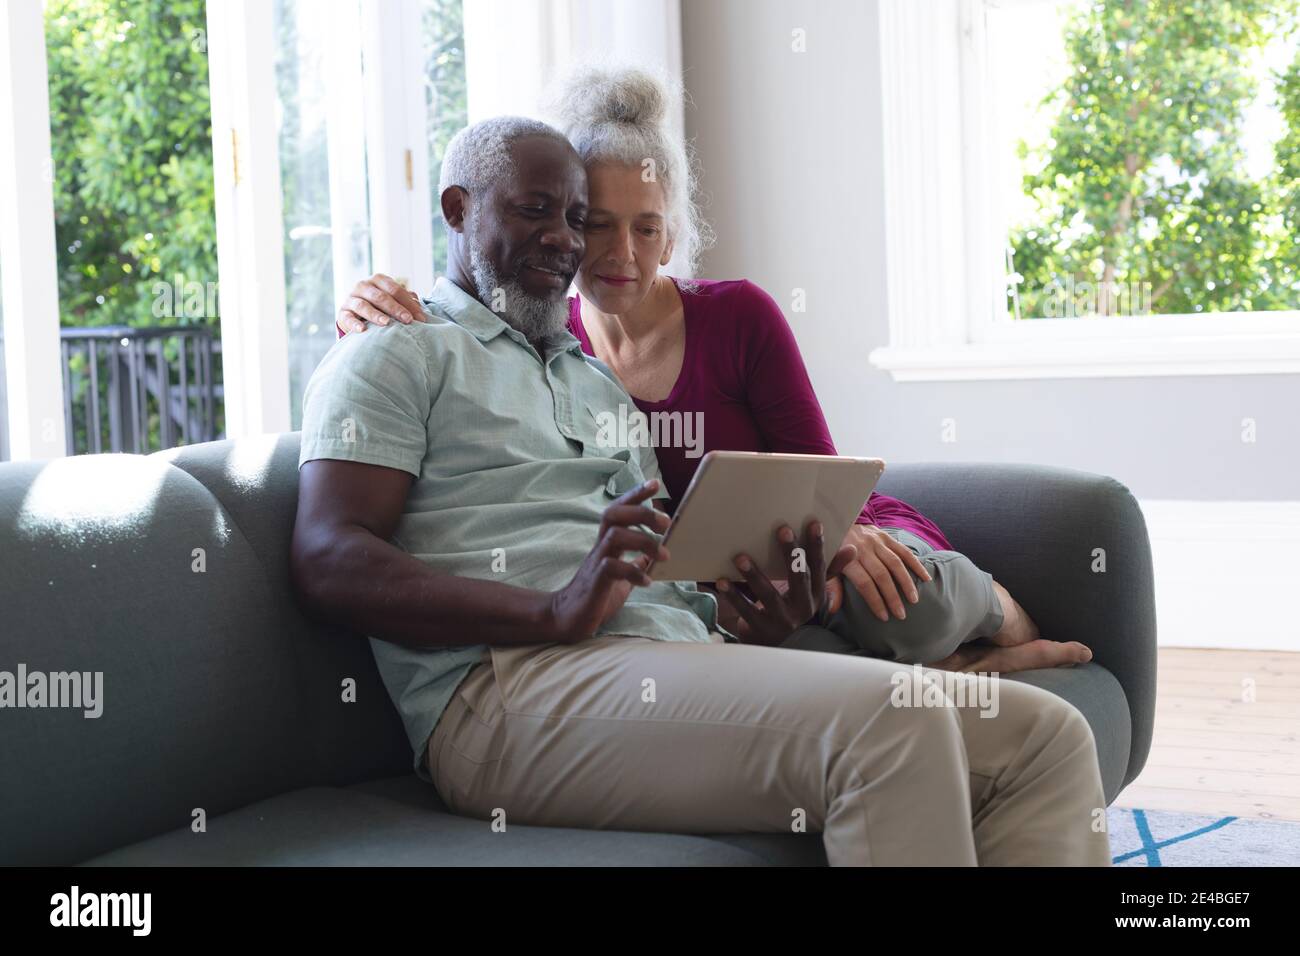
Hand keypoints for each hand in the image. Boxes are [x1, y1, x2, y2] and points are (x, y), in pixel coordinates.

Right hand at [337, 273, 426, 333]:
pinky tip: (362, 330)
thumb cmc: (380, 306)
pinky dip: (354, 324)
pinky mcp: (343, 313)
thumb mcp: (393, 300)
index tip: (421, 318)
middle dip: (396, 309)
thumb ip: (406, 301)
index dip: (409, 304)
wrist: (356, 313)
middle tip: (408, 320)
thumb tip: (419, 308)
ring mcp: (351, 298)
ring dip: (375, 314)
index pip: (395, 290)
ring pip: (363, 305)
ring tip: (386, 323)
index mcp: (379, 280)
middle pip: (380, 297)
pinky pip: (348, 318)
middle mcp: (363, 286)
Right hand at [546, 480, 670, 643]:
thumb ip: (634, 565)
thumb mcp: (621, 578)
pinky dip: (633, 572)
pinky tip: (646, 582)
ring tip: (663, 555)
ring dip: (644, 541)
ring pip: (615, 536)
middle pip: (614, 515)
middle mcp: (600, 547)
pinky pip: (611, 568)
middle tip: (665, 523)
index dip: (635, 495)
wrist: (567, 619)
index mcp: (607, 544)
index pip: (618, 511)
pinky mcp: (594, 582)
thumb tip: (650, 557)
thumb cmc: (594, 596)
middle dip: (642, 512)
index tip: (655, 484)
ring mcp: (595, 563)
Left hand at [714, 520, 855, 645]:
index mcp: (816, 595)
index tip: (814, 523)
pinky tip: (721, 581)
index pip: (818, 567)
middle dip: (791, 554)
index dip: (817, 546)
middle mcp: (802, 608)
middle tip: (782, 529)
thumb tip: (852, 549)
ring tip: (740, 557)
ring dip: (754, 574)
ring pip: (768, 595)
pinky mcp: (761, 628)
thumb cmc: (795, 610)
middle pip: (798, 578)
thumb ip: (828, 570)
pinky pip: (745, 610)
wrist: (779, 646)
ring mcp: (782, 620)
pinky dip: (733, 596)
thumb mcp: (813, 592)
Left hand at [831, 524, 931, 619]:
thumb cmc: (833, 551)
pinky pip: (904, 551)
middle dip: (892, 597)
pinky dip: (916, 564)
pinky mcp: (886, 536)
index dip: (875, 601)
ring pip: (895, 563)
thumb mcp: (828, 568)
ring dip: (906, 583)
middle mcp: (863, 549)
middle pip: (881, 575)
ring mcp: (876, 541)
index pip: (864, 583)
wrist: (837, 521)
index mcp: (847, 559)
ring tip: (914, 600)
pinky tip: (926, 578)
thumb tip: (832, 610)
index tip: (884, 616)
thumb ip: (831, 587)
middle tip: (901, 615)